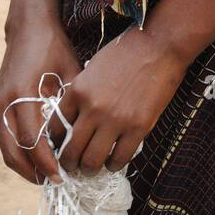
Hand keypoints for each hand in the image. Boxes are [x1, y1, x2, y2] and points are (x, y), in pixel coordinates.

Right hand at [0, 21, 82, 185]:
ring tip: (48, 176)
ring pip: (6, 150)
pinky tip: (39, 160)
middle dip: (34, 172)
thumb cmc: (55, 48)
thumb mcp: (71, 73)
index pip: (32, 140)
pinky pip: (4, 140)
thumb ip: (74, 105)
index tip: (63, 175)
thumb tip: (86, 138)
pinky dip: (19, 154)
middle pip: (13, 152)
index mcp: (22, 94)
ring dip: (25, 167)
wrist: (28, 29)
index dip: (47, 162)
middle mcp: (3, 102)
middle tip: (57, 183)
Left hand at [50, 25, 188, 174]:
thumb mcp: (93, 69)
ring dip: (90, 169)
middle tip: (73, 167)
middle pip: (70, 150)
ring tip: (92, 168)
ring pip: (92, 160)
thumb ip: (82, 93)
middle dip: (69, 164)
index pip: (55, 128)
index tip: (60, 148)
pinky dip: (114, 165)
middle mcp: (92, 109)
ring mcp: (115, 120)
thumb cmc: (126, 52)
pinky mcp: (138, 127)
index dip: (55, 143)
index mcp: (78, 91)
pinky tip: (114, 162)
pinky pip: (120, 158)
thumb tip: (75, 120)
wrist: (159, 45)